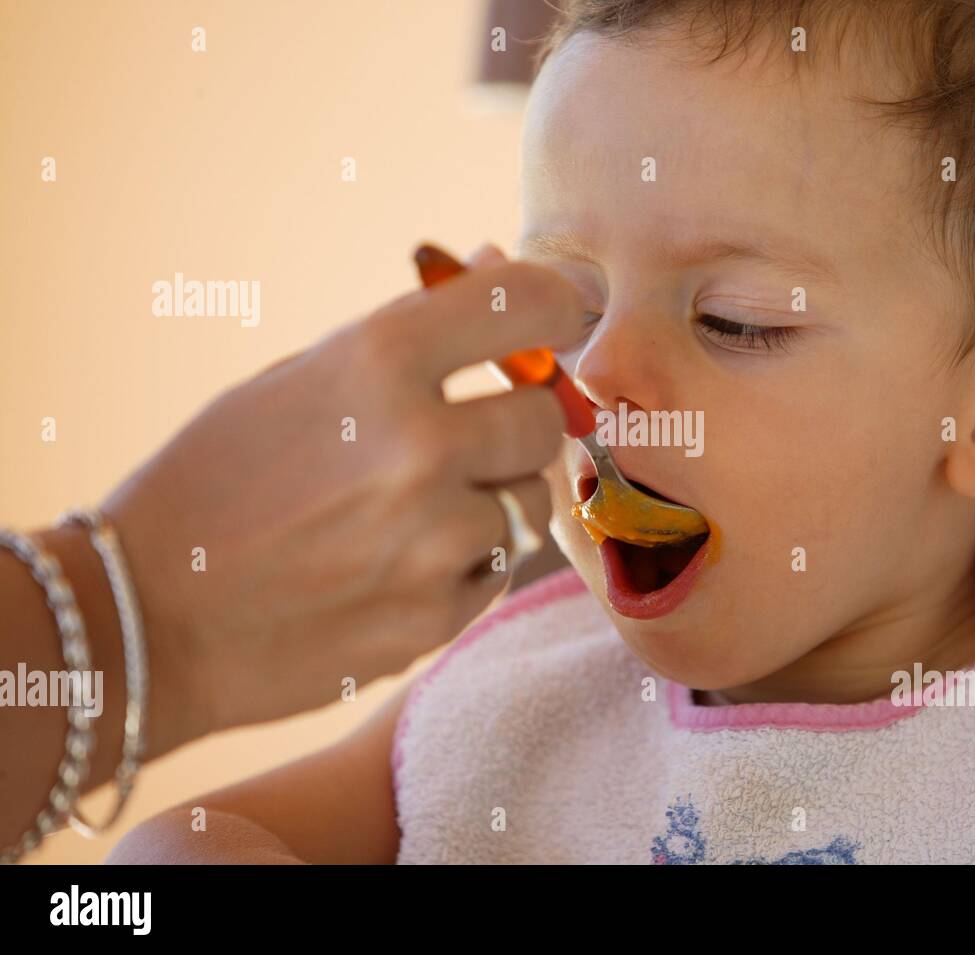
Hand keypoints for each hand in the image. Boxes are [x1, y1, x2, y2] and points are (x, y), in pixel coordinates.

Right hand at [101, 246, 583, 748]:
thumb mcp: (301, 378)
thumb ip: (414, 328)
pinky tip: (390, 566)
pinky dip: (462, 563)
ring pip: (527, 503)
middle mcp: (420, 446)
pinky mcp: (437, 616)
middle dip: (517, 424)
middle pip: (545, 419)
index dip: (552, 308)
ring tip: (405, 513)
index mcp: (378, 362)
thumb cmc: (218, 479)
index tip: (552, 323)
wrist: (148, 614)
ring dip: (488, 501)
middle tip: (467, 437)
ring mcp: (434, 539)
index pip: (526, 301)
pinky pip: (496, 569)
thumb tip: (502, 262)